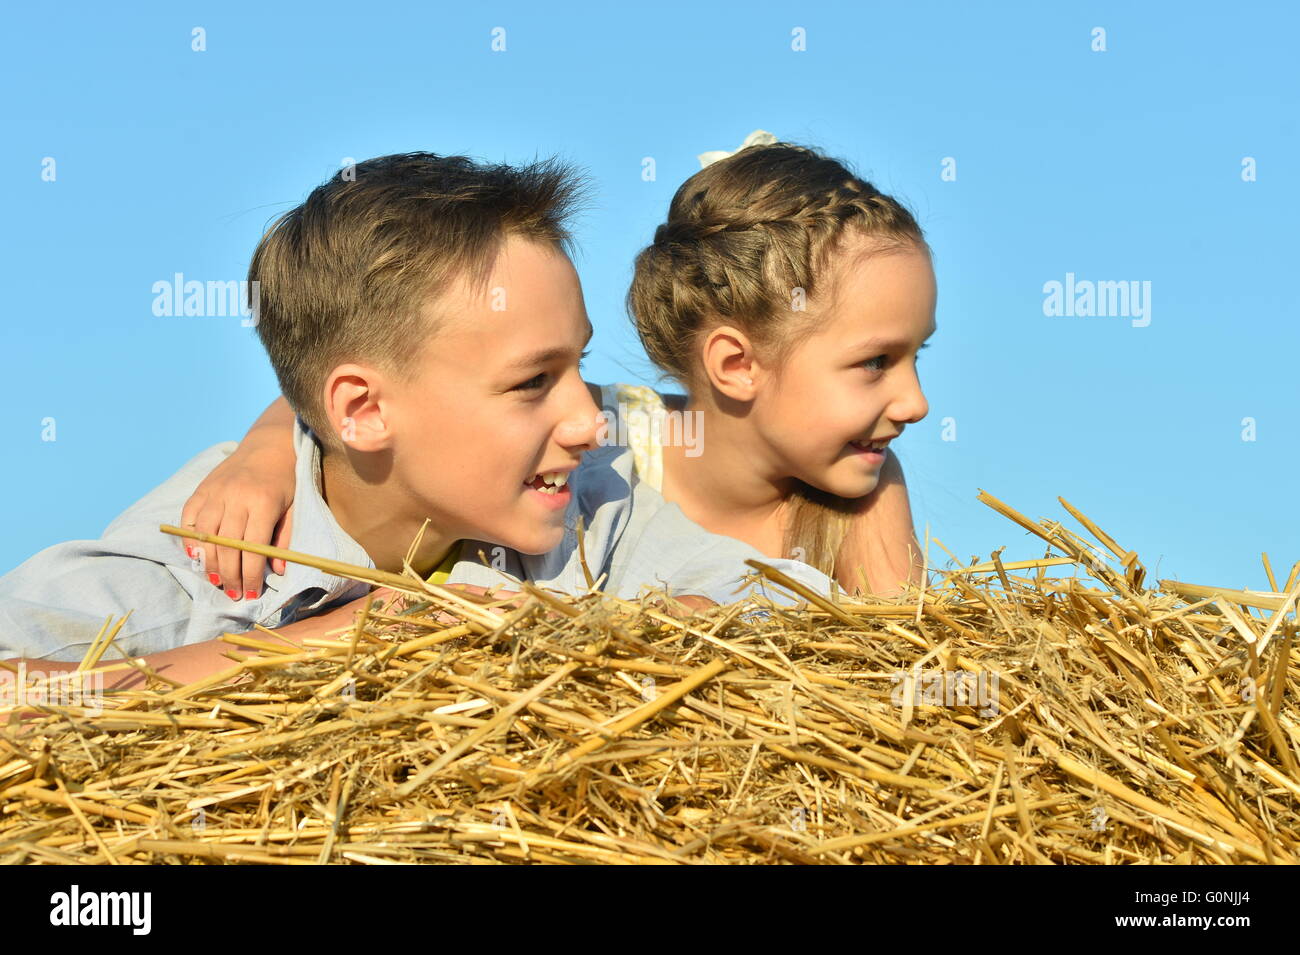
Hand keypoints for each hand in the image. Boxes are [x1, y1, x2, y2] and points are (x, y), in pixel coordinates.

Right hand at [179, 445, 295, 601]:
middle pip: (226, 546)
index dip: (250, 575)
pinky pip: (189, 517)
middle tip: (233, 594)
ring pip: (204, 535)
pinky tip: (197, 556)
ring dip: (208, 563)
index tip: (250, 594)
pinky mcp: (202, 488)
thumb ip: (285, 538)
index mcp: (263, 502)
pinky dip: (189, 539)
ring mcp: (215, 492)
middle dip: (229, 576)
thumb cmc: (286, 478)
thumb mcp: (295, 506)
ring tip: (216, 581)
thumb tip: (277, 570)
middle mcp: (235, 497)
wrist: (268, 444)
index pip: (252, 548)